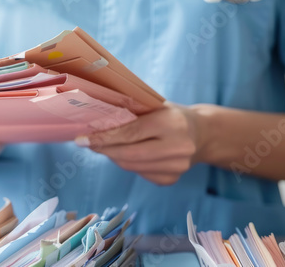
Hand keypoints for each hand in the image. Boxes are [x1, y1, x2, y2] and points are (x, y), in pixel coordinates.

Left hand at [76, 102, 200, 185]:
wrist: (202, 134)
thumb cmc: (172, 115)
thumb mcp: (156, 106)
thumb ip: (132, 112)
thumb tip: (95, 123)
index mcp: (172, 123)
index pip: (131, 133)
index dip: (104, 137)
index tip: (82, 138)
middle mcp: (178, 147)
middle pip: (129, 154)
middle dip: (104, 149)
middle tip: (86, 143)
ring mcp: (177, 167)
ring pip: (132, 166)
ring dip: (113, 156)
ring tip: (102, 146)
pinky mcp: (172, 179)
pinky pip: (140, 174)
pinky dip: (127, 164)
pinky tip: (123, 154)